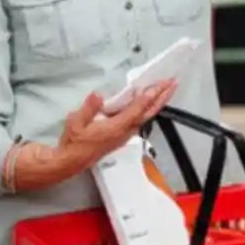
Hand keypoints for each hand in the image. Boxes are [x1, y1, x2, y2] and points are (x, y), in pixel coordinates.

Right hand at [57, 80, 177, 172]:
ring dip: (156, 103)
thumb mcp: (76, 122)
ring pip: (146, 117)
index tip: (158, 86)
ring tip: (164, 90)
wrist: (72, 160)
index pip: (136, 110)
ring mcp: (125, 135)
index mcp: (115, 128)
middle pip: (147, 113)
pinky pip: (139, 120)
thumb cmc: (74, 142)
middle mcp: (124, 132)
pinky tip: (148, 103)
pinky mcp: (122, 135)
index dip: (147, 97)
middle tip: (172, 84)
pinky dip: (147, 109)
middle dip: (161, 98)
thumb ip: (88, 108)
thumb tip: (98, 95)